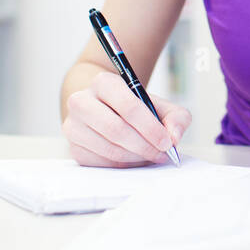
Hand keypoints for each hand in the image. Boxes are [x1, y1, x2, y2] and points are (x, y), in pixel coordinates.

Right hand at [62, 71, 190, 167]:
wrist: (108, 111)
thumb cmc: (137, 108)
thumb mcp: (162, 106)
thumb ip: (176, 118)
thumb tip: (174, 138)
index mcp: (104, 82)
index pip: (128, 106)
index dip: (150, 127)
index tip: (167, 142)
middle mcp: (81, 101)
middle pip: (116, 129)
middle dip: (144, 146)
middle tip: (162, 154)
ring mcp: (73, 126)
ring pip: (108, 149)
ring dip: (135, 158)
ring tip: (150, 156)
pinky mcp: (73, 148)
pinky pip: (101, 163)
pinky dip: (122, 166)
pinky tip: (134, 159)